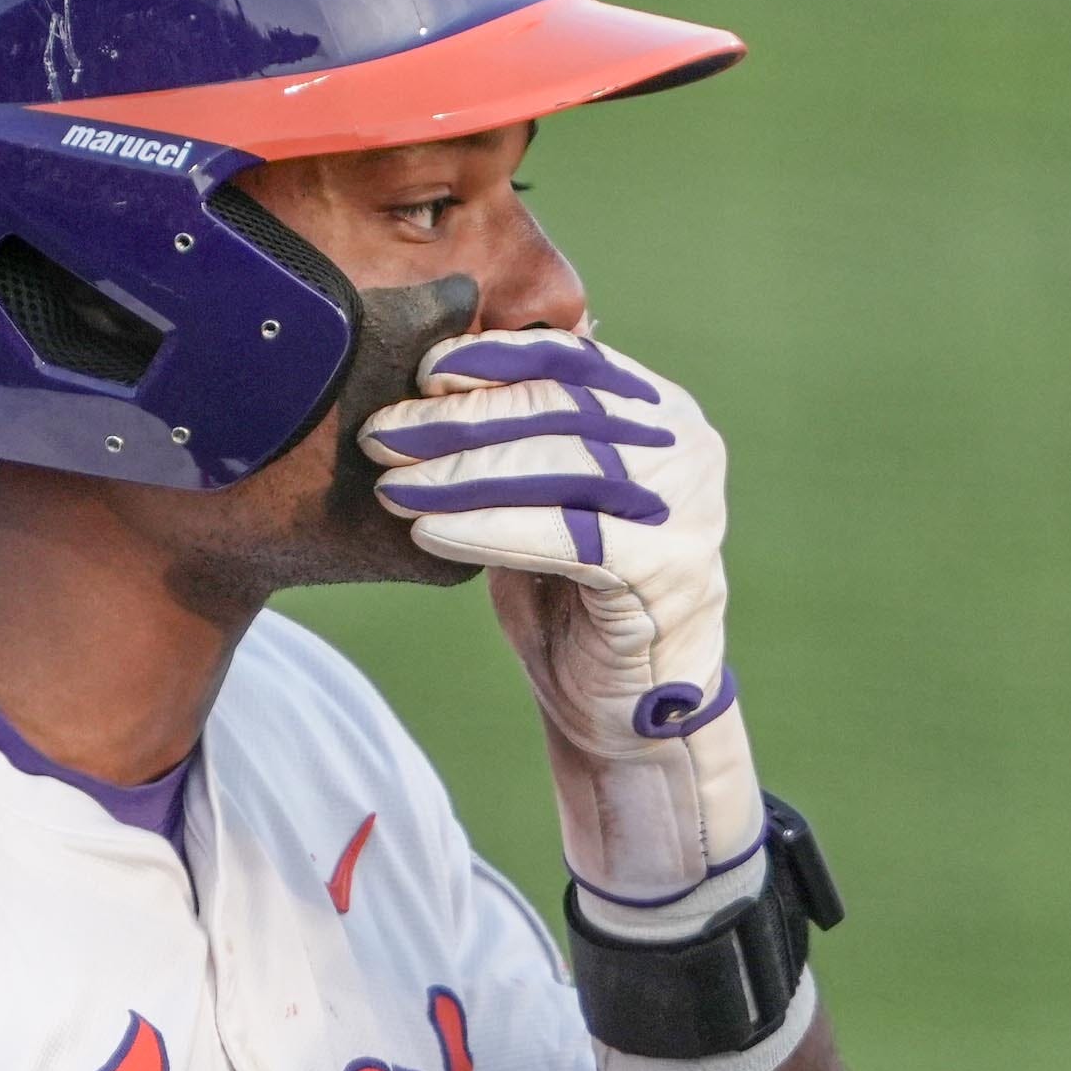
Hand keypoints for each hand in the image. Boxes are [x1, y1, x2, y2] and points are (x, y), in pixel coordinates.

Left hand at [361, 332, 765, 939]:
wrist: (629, 713)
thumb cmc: (577, 600)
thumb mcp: (546, 502)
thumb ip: (518, 439)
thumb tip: (436, 375)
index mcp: (663, 413)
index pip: (574, 362)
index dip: (497, 357)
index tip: (425, 369)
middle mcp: (686, 450)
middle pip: (562, 408)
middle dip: (463, 417)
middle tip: (384, 432)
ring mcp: (686, 510)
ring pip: (563, 465)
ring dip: (464, 471)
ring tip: (394, 482)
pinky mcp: (665, 571)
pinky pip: (567, 535)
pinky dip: (492, 528)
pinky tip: (431, 532)